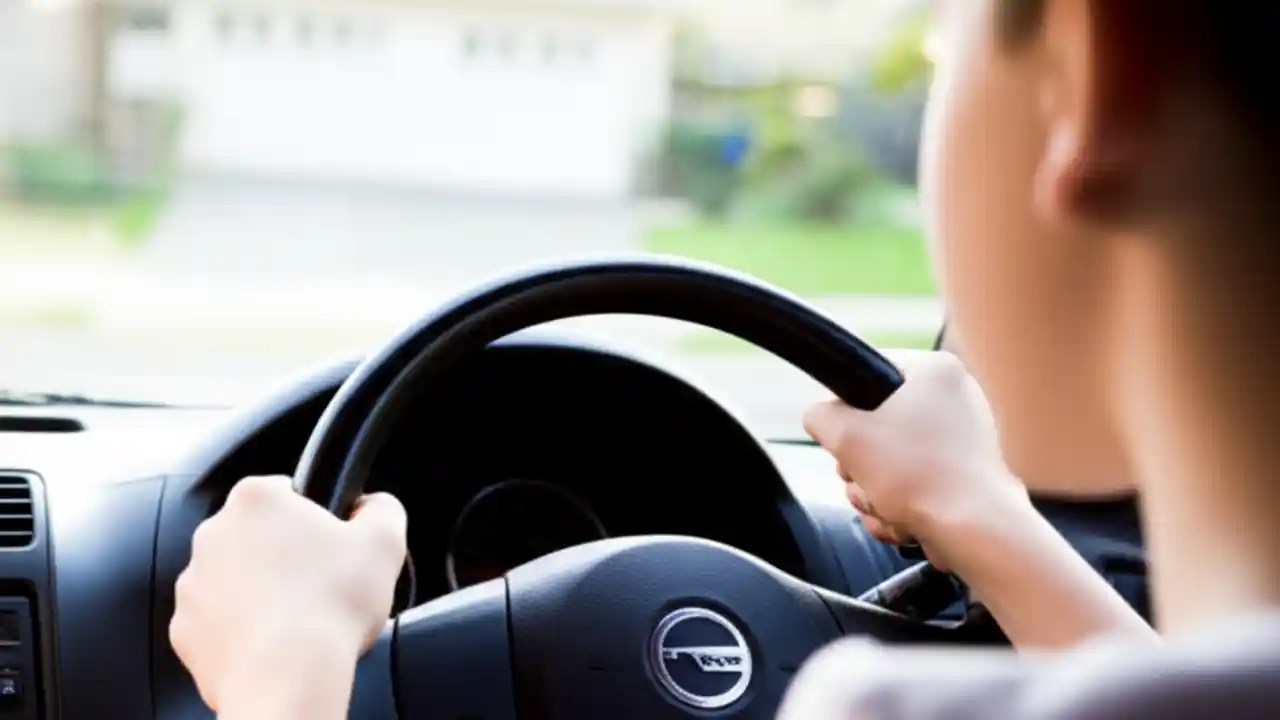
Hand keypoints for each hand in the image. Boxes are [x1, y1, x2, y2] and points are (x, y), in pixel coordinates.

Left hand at [169, 475, 406, 714]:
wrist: (287, 678)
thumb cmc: (332, 605)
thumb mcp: (385, 540)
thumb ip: (382, 508)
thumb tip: (372, 505)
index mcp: (256, 500)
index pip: (287, 492)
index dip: (317, 518)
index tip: (334, 546)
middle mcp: (213, 535)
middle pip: (258, 536)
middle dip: (286, 555)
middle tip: (321, 584)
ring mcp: (193, 585)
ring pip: (235, 580)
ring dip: (262, 593)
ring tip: (299, 620)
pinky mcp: (184, 631)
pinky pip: (218, 622)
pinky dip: (242, 630)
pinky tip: (274, 644)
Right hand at [803, 351, 1028, 569]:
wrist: (974, 532)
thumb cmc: (918, 476)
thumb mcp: (847, 436)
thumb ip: (820, 417)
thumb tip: (821, 418)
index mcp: (936, 371)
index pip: (868, 373)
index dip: (846, 410)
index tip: (848, 437)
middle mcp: (957, 398)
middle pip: (876, 426)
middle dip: (860, 465)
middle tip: (865, 476)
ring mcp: (963, 441)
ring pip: (890, 462)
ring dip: (874, 492)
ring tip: (887, 505)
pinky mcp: (963, 478)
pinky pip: (914, 487)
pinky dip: (900, 508)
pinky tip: (903, 522)